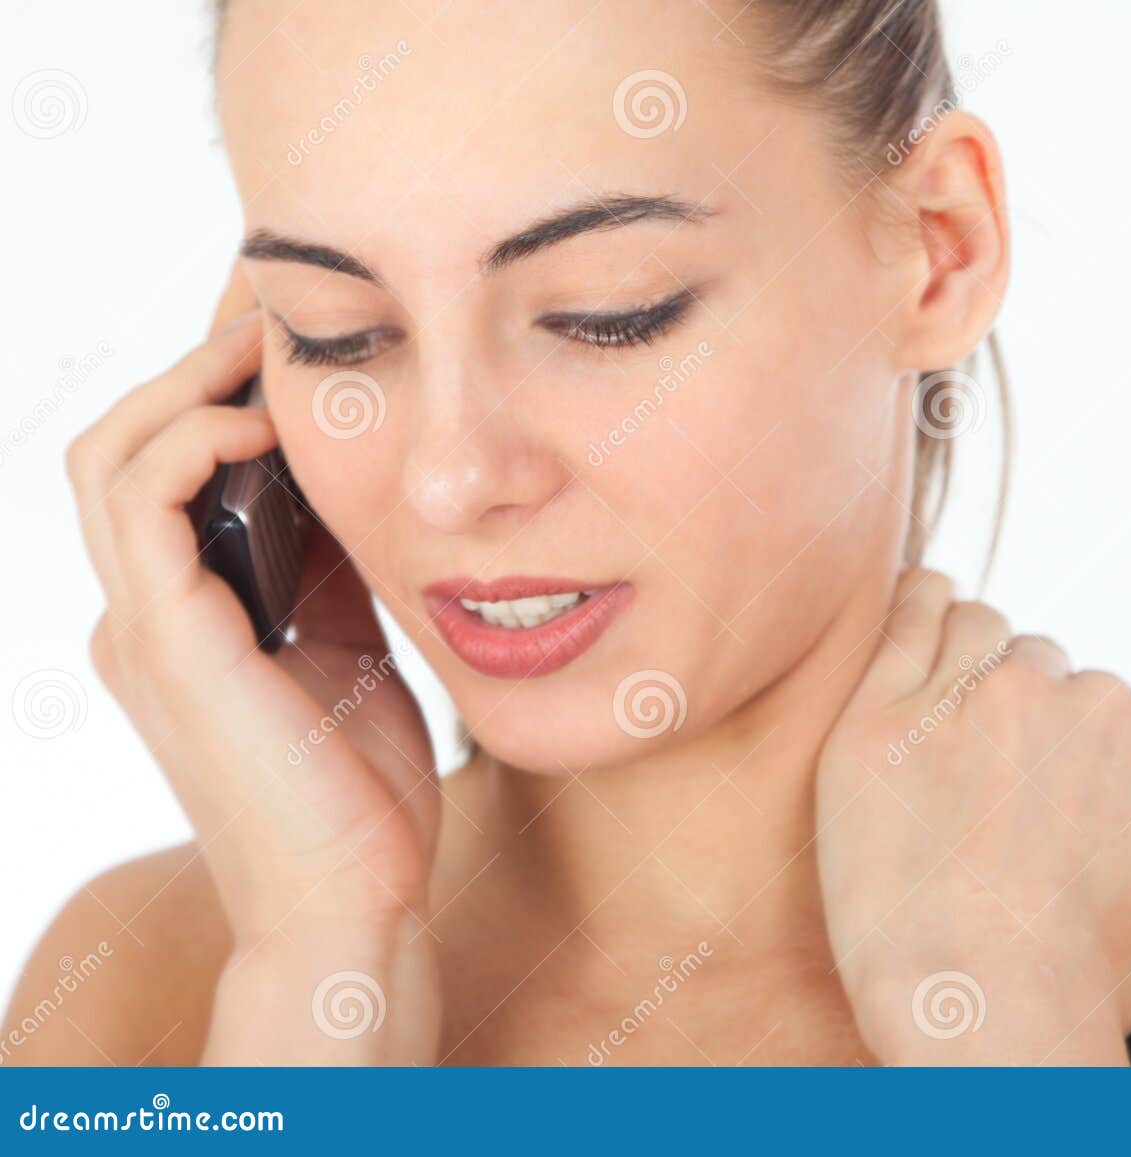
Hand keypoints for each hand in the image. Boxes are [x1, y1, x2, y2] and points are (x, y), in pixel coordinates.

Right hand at [66, 261, 440, 1062]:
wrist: (356, 895)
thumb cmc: (359, 781)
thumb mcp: (350, 639)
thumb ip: (329, 561)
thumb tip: (355, 471)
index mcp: (186, 611)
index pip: (169, 466)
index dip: (217, 386)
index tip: (290, 328)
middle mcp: (145, 613)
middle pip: (126, 441)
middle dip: (196, 362)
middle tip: (274, 307)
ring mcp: (143, 629)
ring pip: (111, 458)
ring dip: (186, 384)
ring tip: (266, 345)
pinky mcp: (168, 646)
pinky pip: (139, 507)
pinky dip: (186, 444)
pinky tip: (257, 424)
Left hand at [815, 568, 1130, 1064]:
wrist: (985, 1010)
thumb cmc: (1091, 958)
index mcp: (1113, 715)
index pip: (1086, 692)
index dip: (1063, 734)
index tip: (1039, 776)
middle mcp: (1034, 692)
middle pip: (1028, 662)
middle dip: (1019, 694)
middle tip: (991, 755)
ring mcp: (948, 703)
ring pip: (970, 630)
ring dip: (970, 640)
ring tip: (952, 655)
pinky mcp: (873, 725)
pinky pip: (898, 626)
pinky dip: (916, 600)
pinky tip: (920, 596)